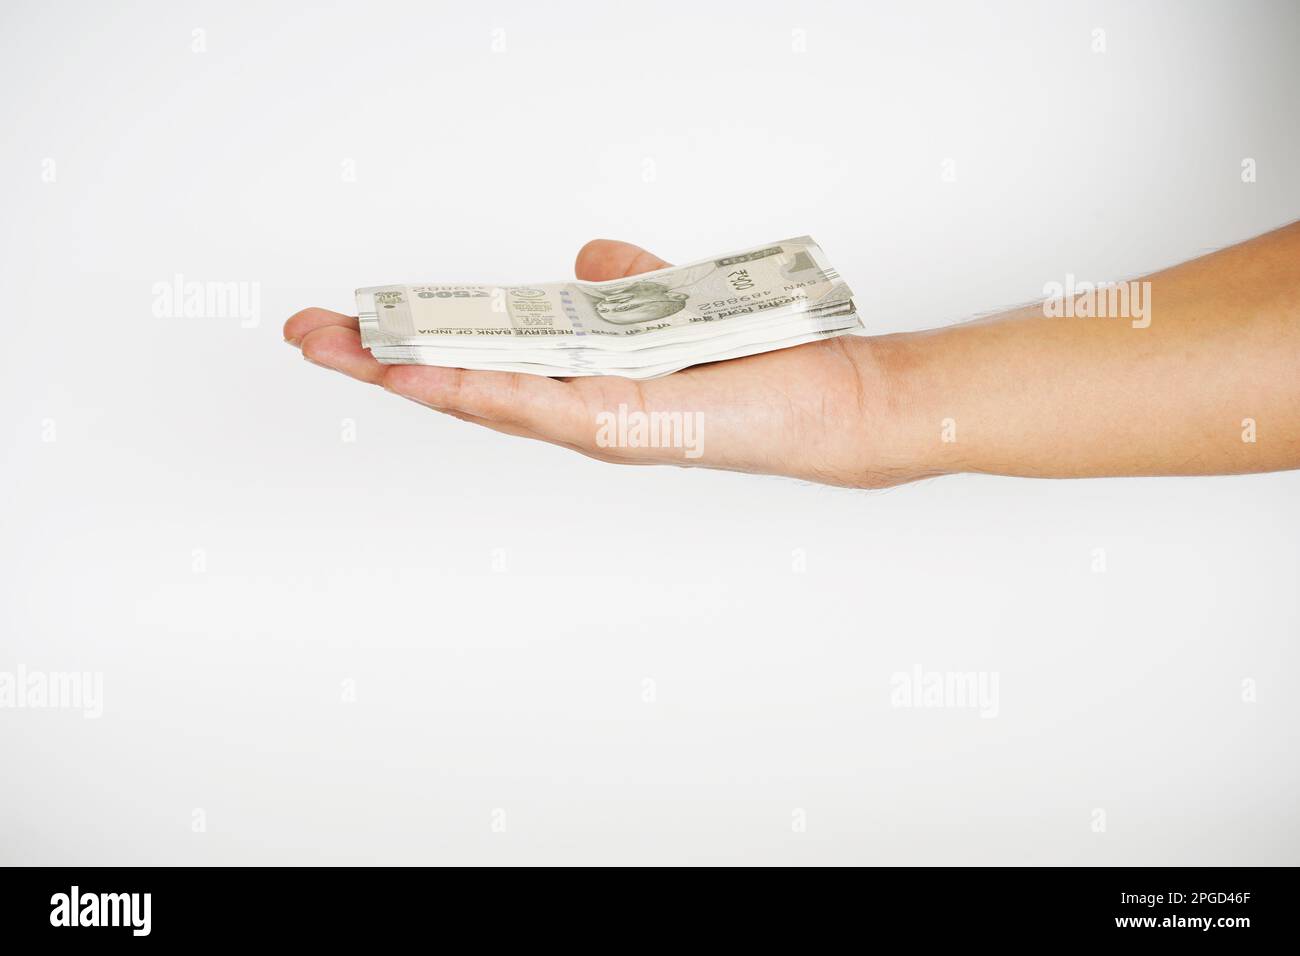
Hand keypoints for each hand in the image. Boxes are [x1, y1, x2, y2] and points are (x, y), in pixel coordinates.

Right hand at [285, 240, 913, 487]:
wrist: (828, 404)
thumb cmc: (754, 366)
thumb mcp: (668, 311)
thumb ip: (621, 290)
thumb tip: (585, 263)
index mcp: (579, 383)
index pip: (479, 358)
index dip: (411, 339)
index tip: (348, 318)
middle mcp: (578, 412)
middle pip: (463, 383)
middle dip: (380, 358)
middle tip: (306, 333)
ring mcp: (598, 426)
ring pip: (486, 399)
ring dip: (410, 373)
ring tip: (342, 349)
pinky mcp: (630, 426)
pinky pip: (544, 405)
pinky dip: (483, 389)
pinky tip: (430, 374)